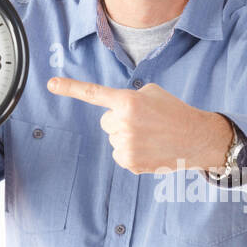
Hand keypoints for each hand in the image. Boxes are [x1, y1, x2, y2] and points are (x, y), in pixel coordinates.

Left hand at [46, 77, 232, 174]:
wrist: (196, 138)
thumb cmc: (174, 112)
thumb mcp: (151, 93)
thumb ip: (126, 98)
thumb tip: (112, 112)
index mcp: (128, 101)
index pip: (93, 94)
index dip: (70, 88)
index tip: (50, 84)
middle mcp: (123, 123)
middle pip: (106, 121)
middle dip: (120, 121)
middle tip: (145, 123)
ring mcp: (125, 144)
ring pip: (113, 138)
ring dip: (127, 137)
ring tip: (150, 136)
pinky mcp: (129, 162)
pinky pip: (119, 154)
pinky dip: (130, 152)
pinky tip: (149, 149)